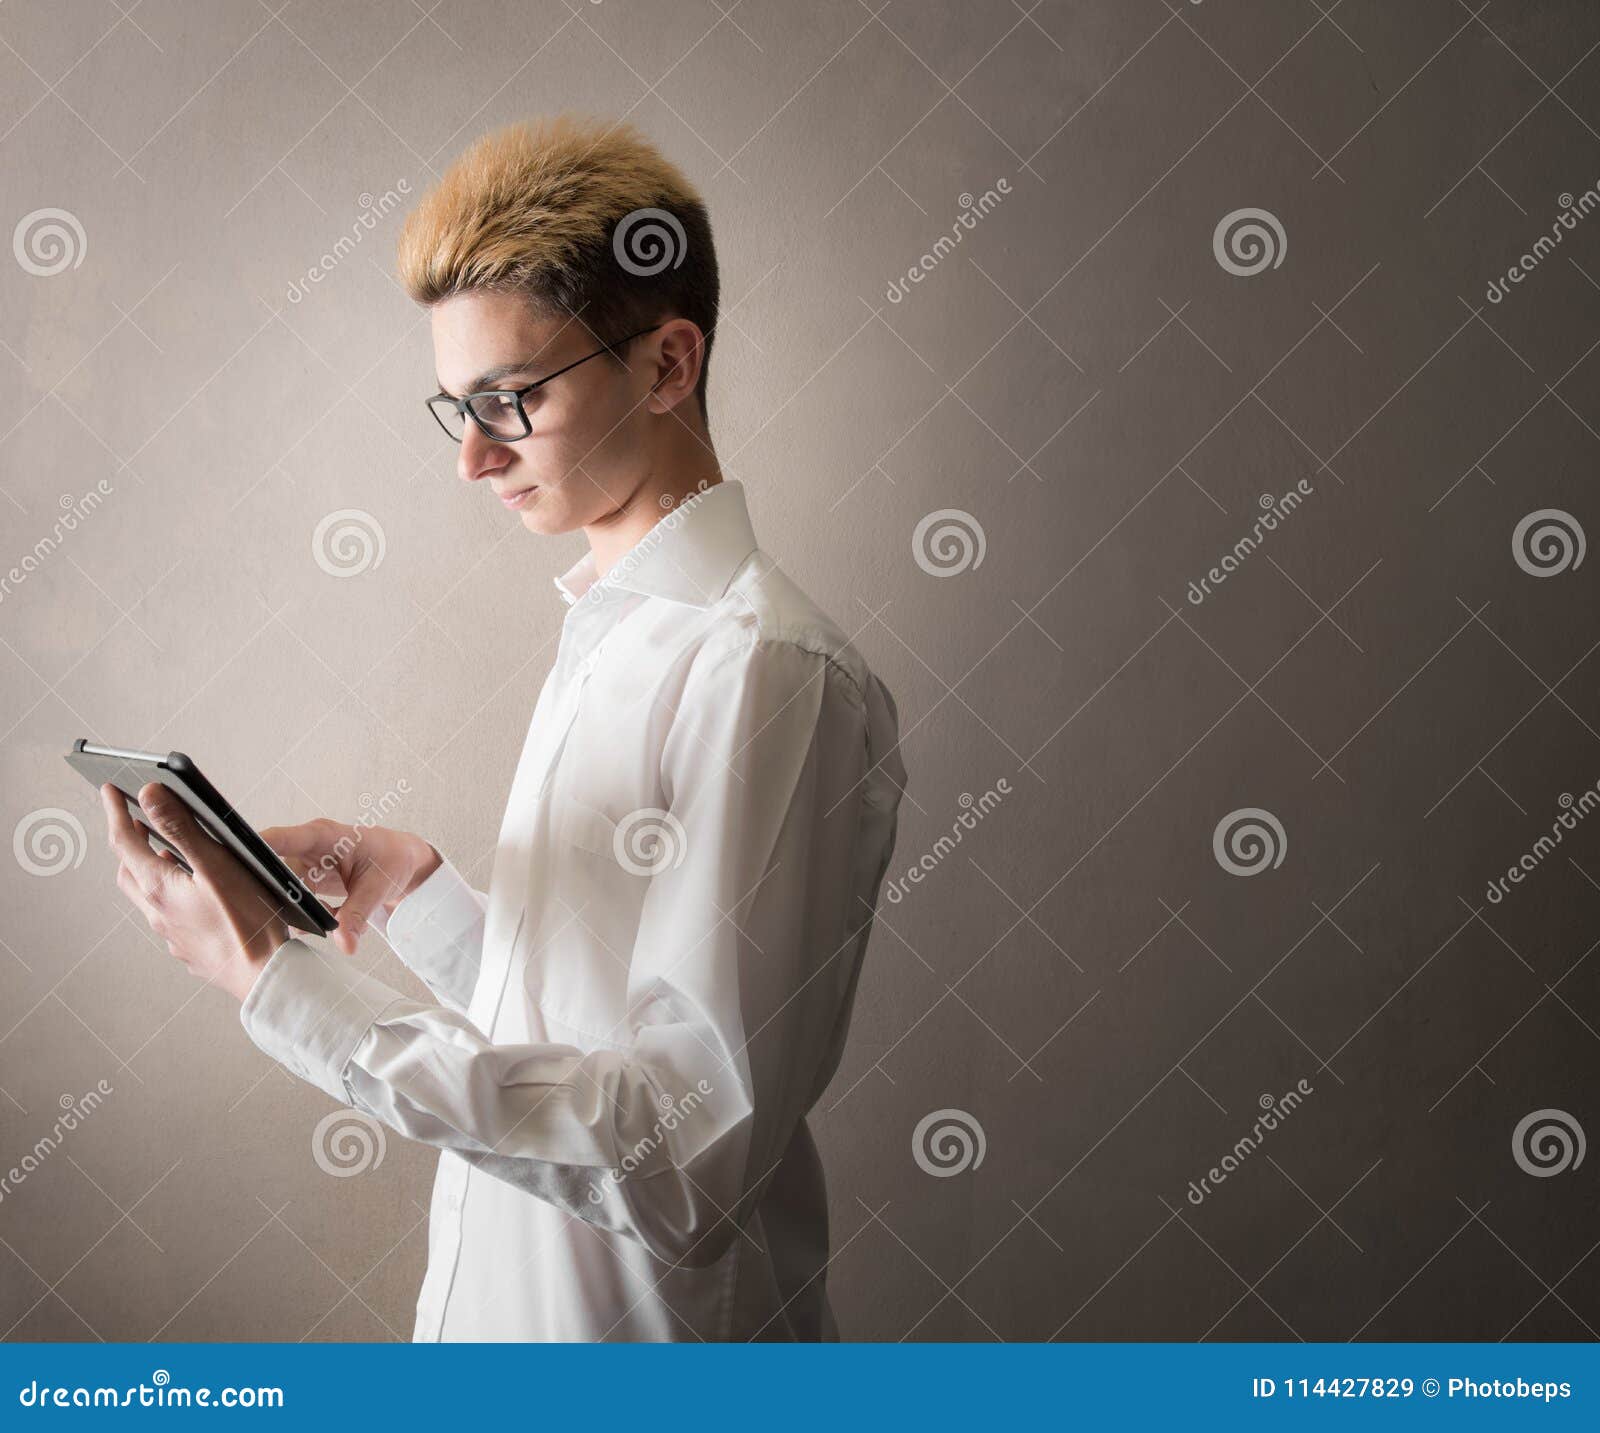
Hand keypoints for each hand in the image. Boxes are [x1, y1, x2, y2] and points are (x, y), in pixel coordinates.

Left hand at [102, 782, 292, 1003]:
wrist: (264, 976)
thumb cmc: (248, 922)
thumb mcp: (217, 866)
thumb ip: (182, 829)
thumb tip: (150, 795)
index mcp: (160, 889)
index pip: (124, 843)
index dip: (115, 813)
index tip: (109, 792)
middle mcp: (158, 913)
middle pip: (129, 873)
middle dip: (128, 845)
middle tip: (137, 824)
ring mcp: (172, 935)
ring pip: (148, 897)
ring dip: (150, 872)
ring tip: (169, 856)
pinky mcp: (190, 948)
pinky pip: (169, 918)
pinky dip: (171, 897)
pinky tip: (195, 896)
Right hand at [257, 818, 440, 955]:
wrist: (403, 862)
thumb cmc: (392, 860)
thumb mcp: (379, 887)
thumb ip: (359, 915)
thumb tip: (345, 943)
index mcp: (325, 837)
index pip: (283, 838)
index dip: (258, 847)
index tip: (232, 860)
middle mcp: (308, 849)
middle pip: (272, 868)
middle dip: (266, 891)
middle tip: (265, 913)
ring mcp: (305, 866)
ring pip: (279, 889)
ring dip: (287, 909)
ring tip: (304, 922)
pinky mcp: (306, 883)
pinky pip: (293, 902)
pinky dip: (302, 917)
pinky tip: (323, 920)